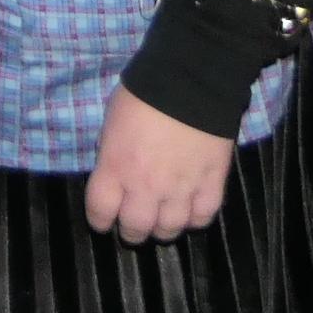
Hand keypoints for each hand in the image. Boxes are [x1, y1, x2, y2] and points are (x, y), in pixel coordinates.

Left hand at [82, 87, 234, 243]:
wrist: (190, 81)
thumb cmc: (144, 93)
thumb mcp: (113, 120)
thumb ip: (113, 153)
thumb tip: (116, 170)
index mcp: (115, 168)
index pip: (100, 212)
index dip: (100, 220)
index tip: (104, 219)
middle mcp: (146, 186)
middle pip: (136, 229)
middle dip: (132, 232)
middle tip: (135, 224)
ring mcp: (181, 188)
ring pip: (170, 229)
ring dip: (164, 228)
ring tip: (164, 220)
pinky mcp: (212, 183)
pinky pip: (202, 217)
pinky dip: (195, 218)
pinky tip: (191, 210)